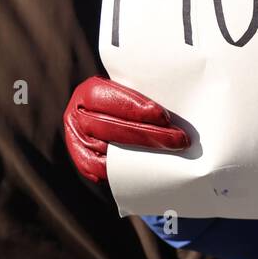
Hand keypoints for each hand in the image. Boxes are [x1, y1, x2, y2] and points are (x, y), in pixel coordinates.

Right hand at [63, 77, 190, 183]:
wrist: (110, 114)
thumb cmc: (128, 99)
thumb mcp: (133, 88)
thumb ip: (147, 91)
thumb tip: (180, 101)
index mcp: (88, 93)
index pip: (109, 97)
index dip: (135, 107)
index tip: (164, 117)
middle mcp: (77, 116)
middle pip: (111, 127)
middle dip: (148, 134)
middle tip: (180, 140)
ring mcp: (77, 140)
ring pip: (107, 150)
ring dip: (141, 155)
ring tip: (172, 155)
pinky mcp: (83, 160)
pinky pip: (98, 169)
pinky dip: (120, 171)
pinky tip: (145, 170)